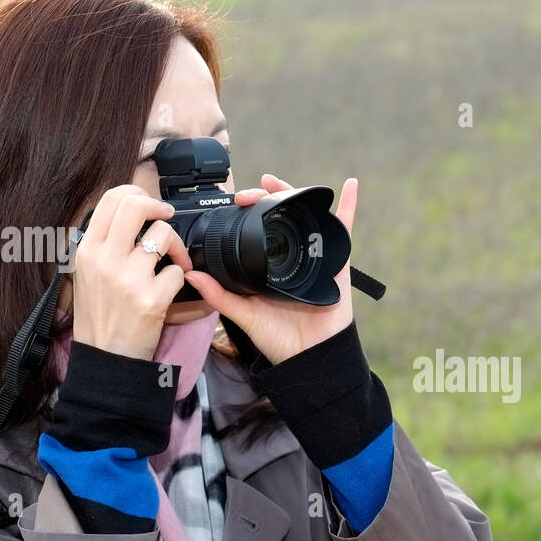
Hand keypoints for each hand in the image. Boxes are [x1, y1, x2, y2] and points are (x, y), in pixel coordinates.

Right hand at [67, 184, 192, 360]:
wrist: (106, 357)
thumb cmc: (100, 315)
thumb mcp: (86, 273)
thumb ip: (103, 244)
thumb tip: (127, 213)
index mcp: (87, 250)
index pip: (110, 200)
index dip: (136, 193)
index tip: (149, 203)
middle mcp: (105, 259)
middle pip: (136, 206)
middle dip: (158, 207)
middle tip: (167, 217)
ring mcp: (128, 278)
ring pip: (164, 235)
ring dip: (176, 247)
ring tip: (173, 261)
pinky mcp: (151, 298)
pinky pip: (178, 271)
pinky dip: (180, 277)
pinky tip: (170, 288)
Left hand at [182, 173, 357, 364]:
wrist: (308, 357)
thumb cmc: (279, 340)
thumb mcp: (243, 314)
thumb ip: (220, 295)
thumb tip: (192, 274)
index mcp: (271, 266)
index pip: (261, 229)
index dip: (250, 212)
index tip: (235, 201)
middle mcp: (293, 257)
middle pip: (283, 217)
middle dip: (267, 198)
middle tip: (251, 192)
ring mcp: (315, 257)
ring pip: (307, 217)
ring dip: (295, 194)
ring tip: (277, 182)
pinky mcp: (336, 262)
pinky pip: (345, 230)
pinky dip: (348, 206)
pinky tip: (348, 186)